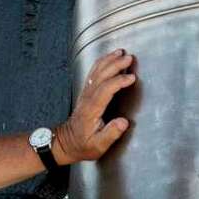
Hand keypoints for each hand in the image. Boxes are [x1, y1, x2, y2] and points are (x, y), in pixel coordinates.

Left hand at [53, 49, 136, 163]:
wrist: (66, 142)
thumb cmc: (83, 145)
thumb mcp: (98, 146)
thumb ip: (111, 134)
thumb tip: (123, 122)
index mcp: (91, 110)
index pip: (105, 90)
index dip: (118, 82)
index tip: (131, 78)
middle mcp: (88, 98)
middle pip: (101, 76)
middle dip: (115, 65)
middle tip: (129, 58)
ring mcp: (86, 93)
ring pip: (96, 71)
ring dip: (109, 60)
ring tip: (121, 53)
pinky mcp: (86, 92)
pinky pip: (94, 73)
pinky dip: (102, 63)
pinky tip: (109, 58)